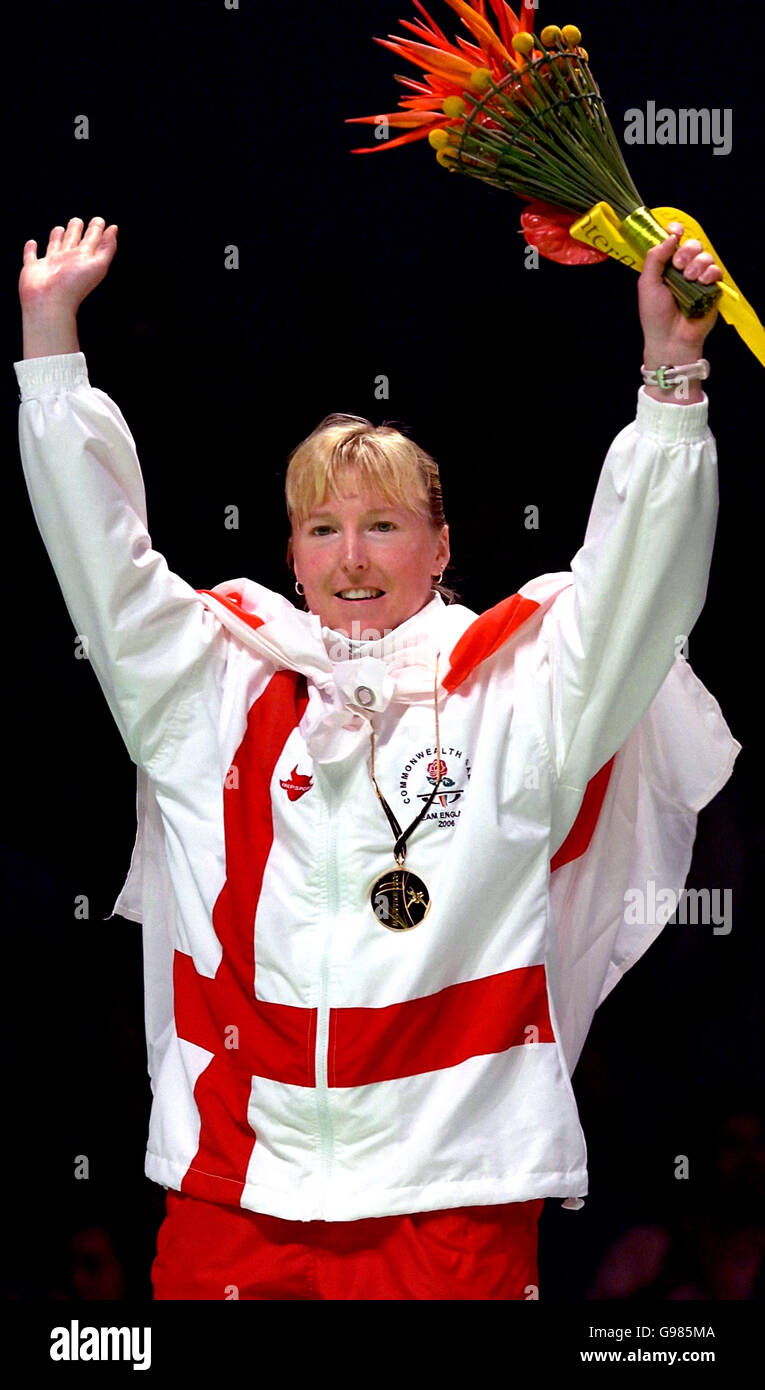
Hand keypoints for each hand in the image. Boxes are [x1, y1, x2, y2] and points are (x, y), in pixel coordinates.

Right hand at [19, 216, 117, 312]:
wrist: (50, 301)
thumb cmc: (74, 284)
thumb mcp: (98, 263)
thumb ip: (107, 247)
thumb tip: (114, 230)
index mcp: (83, 258)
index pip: (91, 240)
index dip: (96, 230)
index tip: (99, 220)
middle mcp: (68, 261)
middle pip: (72, 241)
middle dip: (75, 230)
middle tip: (77, 221)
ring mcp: (50, 265)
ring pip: (54, 246)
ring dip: (57, 237)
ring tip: (59, 228)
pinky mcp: (34, 268)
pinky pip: (31, 256)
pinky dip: (30, 250)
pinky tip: (32, 244)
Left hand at [638, 220, 721, 367]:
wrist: (670, 339)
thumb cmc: (655, 315)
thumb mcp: (647, 283)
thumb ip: (655, 257)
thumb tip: (670, 236)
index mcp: (666, 266)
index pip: (674, 241)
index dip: (676, 231)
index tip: (676, 231)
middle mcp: (683, 270)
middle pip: (692, 244)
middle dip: (686, 251)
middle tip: (678, 266)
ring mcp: (698, 279)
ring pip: (705, 255)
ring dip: (697, 263)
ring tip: (688, 278)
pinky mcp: (712, 288)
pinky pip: (716, 270)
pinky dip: (709, 273)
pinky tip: (702, 282)